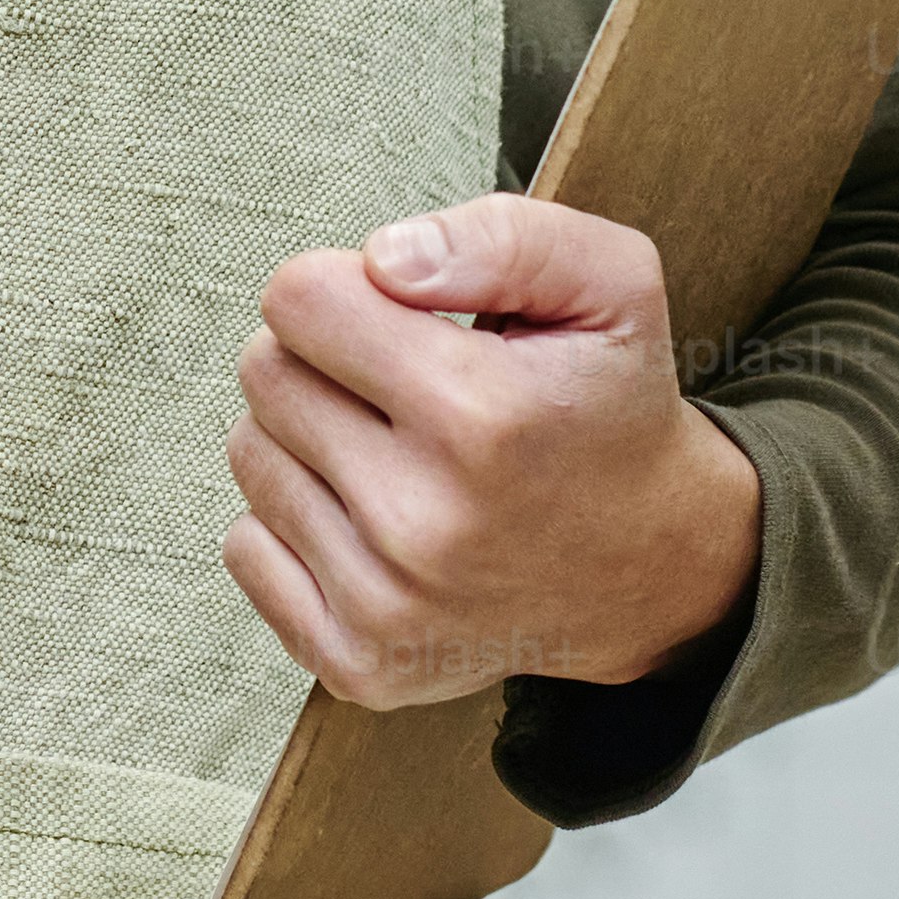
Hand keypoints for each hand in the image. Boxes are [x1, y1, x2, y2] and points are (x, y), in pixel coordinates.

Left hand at [225, 194, 758, 712]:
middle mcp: (425, 521)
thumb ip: (505, 236)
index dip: (346, 289)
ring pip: (250, 454)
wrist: (652, 568)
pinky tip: (372, 518)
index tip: (402, 317)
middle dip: (323, 357)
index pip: (297, 299)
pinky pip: (246, 547)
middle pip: (264, 372)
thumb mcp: (613, 283)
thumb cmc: (611, 409)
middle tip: (402, 385)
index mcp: (480, 414)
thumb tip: (382, 259)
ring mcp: (388, 605)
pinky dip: (294, 522)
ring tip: (394, 449)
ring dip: (306, 437)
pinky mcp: (361, 662)